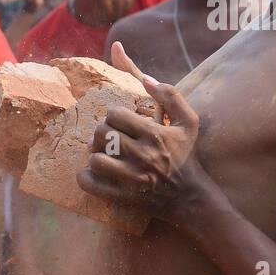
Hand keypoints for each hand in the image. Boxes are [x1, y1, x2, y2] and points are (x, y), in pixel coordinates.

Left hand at [77, 41, 204, 222]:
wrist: (190, 195)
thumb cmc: (186, 155)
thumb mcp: (188, 122)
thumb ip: (171, 96)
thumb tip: (147, 79)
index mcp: (154, 134)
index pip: (114, 114)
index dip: (112, 115)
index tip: (119, 123)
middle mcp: (142, 155)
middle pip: (101, 133)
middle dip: (101, 133)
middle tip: (108, 139)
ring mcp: (132, 178)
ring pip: (95, 158)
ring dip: (95, 154)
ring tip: (103, 155)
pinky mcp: (123, 196)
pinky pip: (90, 183)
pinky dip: (85, 177)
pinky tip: (94, 172)